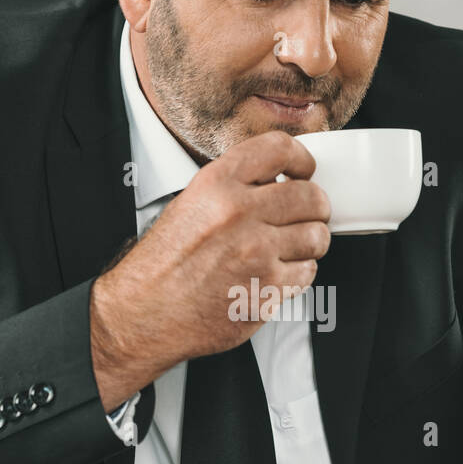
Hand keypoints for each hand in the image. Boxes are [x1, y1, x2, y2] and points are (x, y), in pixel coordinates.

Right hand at [89, 130, 330, 408]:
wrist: (145, 313)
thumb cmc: (163, 265)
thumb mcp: (190, 204)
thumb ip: (233, 188)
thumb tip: (275, 182)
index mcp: (217, 184)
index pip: (280, 150)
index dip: (302, 160)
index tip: (304, 171)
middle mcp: (238, 213)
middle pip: (311, 196)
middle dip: (315, 206)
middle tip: (307, 215)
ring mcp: (256, 252)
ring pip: (316, 236)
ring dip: (310, 242)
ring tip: (292, 247)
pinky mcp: (267, 289)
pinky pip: (307, 273)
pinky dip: (298, 274)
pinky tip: (277, 273)